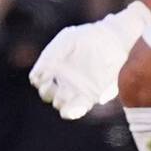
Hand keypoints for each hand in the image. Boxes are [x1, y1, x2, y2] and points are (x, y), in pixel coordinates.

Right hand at [29, 2, 150, 119]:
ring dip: (58, 102)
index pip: (39, 79)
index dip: (37, 79)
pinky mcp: (91, 96)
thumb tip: (37, 75)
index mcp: (55, 66)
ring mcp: (77, 89)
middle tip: (51, 84)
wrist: (113, 41)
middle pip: (47, 95)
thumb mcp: (66, 40)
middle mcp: (65, 80)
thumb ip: (51, 54)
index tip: (42, 75)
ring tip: (64, 93)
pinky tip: (68, 108)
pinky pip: (77, 110)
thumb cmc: (88, 37)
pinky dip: (70, 112)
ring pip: (60, 105)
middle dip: (46, 92)